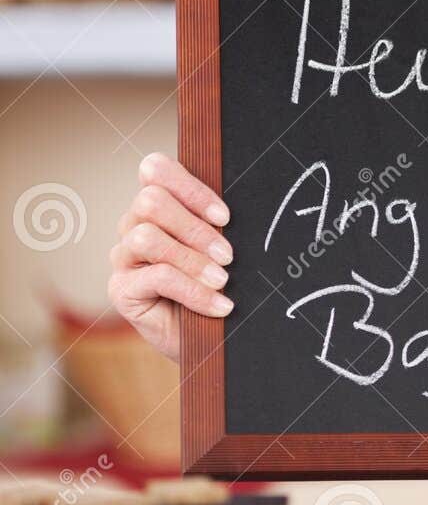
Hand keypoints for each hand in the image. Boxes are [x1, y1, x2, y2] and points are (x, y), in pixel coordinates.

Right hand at [106, 152, 233, 361]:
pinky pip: (155, 277)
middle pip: (150, 202)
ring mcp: (123, 257)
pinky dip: (193, 290)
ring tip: (222, 279)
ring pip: (147, 237)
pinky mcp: (121, 289)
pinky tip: (219, 304)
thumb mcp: (221, 247)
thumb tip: (230, 212)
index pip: (155, 170)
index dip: (189, 187)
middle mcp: (134, 225)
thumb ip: (217, 222)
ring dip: (192, 259)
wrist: (210, 335)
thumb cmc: (218, 282)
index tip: (225, 216)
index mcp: (159, 206)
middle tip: (228, 255)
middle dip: (195, 228)